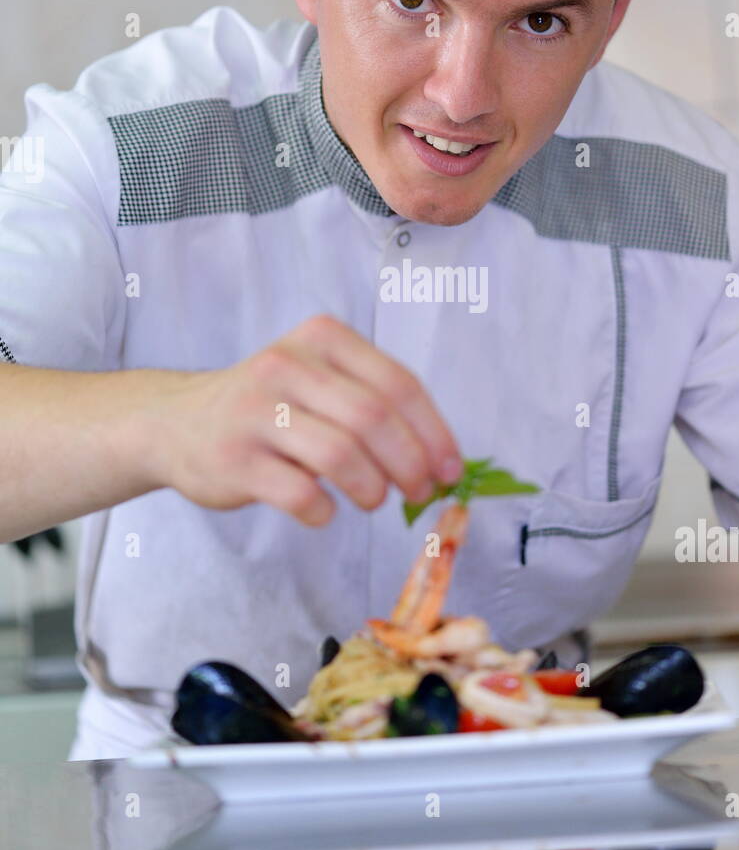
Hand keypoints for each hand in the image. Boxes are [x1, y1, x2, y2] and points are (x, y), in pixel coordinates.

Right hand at [149, 315, 462, 526]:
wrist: (177, 424)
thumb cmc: (269, 406)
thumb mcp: (318, 379)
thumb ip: (374, 402)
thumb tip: (441, 459)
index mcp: (321, 338)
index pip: (398, 384)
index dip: (434, 433)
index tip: (450, 469)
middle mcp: (287, 366)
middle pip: (374, 419)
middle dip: (411, 464)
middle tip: (420, 492)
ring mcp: (256, 412)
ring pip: (341, 455)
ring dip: (373, 489)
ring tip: (373, 499)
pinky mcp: (234, 460)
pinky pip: (301, 494)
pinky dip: (325, 511)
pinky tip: (324, 509)